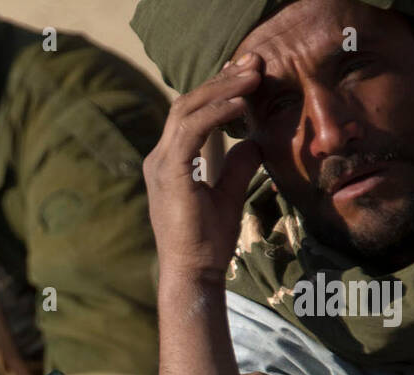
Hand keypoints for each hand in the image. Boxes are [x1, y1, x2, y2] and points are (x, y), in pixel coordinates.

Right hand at [143, 52, 264, 281]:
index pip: (190, 113)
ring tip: (253, 76)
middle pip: (187, 103)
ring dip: (222, 89)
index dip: (218, 90)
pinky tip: (240, 104)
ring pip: (187, 109)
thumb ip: (237, 166)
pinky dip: (216, 112)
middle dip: (221, 80)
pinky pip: (192, 129)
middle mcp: (160, 158)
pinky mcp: (170, 173)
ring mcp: (161, 165)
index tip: (248, 75)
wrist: (193, 272)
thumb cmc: (207, 241)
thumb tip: (253, 142)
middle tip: (253, 63)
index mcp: (169, 162)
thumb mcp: (228, 193)